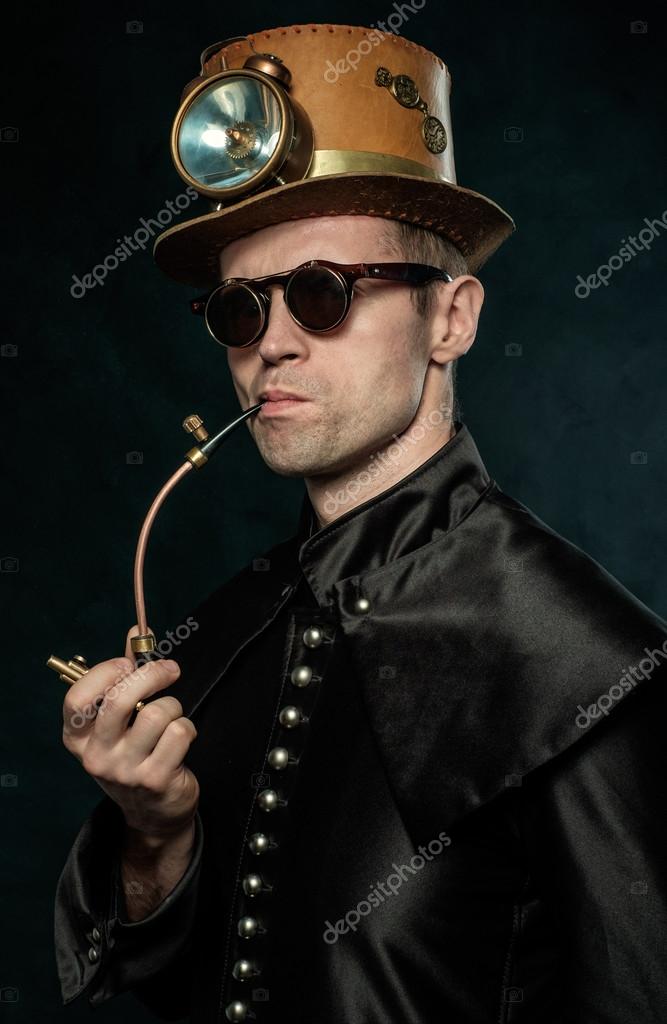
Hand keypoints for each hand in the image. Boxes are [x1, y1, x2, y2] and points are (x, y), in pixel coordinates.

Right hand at [62, 625, 199, 837]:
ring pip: (157, 713)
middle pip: (120, 700)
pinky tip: (180, 739)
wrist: (153, 812)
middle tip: (170, 670)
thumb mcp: (120, 720)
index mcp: (78, 738)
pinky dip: (187, 727)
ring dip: (173, 706)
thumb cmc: (136, 753)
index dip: (105, 672)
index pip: (78, 698)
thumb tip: (137, 631)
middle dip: (152, 675)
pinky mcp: (155, 779)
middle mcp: (95, 756)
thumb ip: (126, 674)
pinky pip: (179, 732)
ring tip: (171, 717)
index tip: (128, 663)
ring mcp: (124, 770)